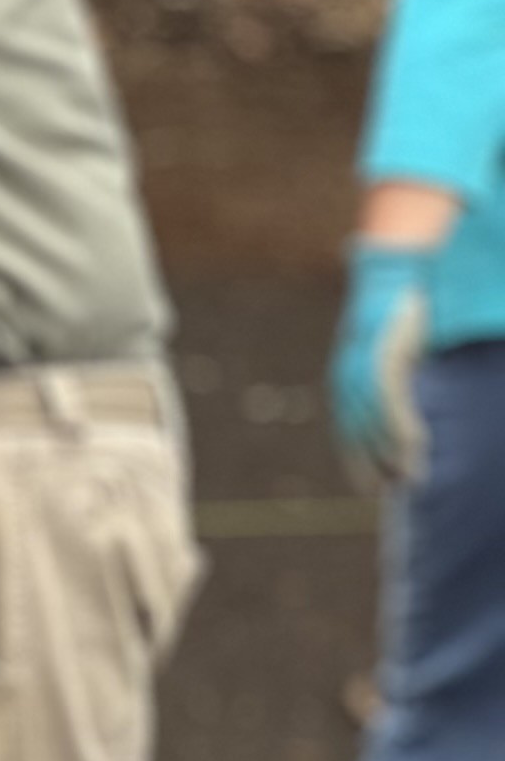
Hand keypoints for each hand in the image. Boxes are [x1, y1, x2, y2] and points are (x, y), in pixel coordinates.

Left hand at [329, 240, 433, 483]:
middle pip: (359, 430)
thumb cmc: (397, 311)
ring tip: (412, 477)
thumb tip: (404, 411)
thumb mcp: (388, 349)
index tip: (371, 486)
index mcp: (347, 377)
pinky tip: (414, 446)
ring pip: (375, 422)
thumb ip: (391, 380)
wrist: (397, 272)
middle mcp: (349, 375)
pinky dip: (400, 425)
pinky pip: (389, 401)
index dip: (358, 459)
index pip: (350, 428)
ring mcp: (365, 366)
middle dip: (374, 463)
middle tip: (396, 489)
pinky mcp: (384, 356)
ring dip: (393, 452)